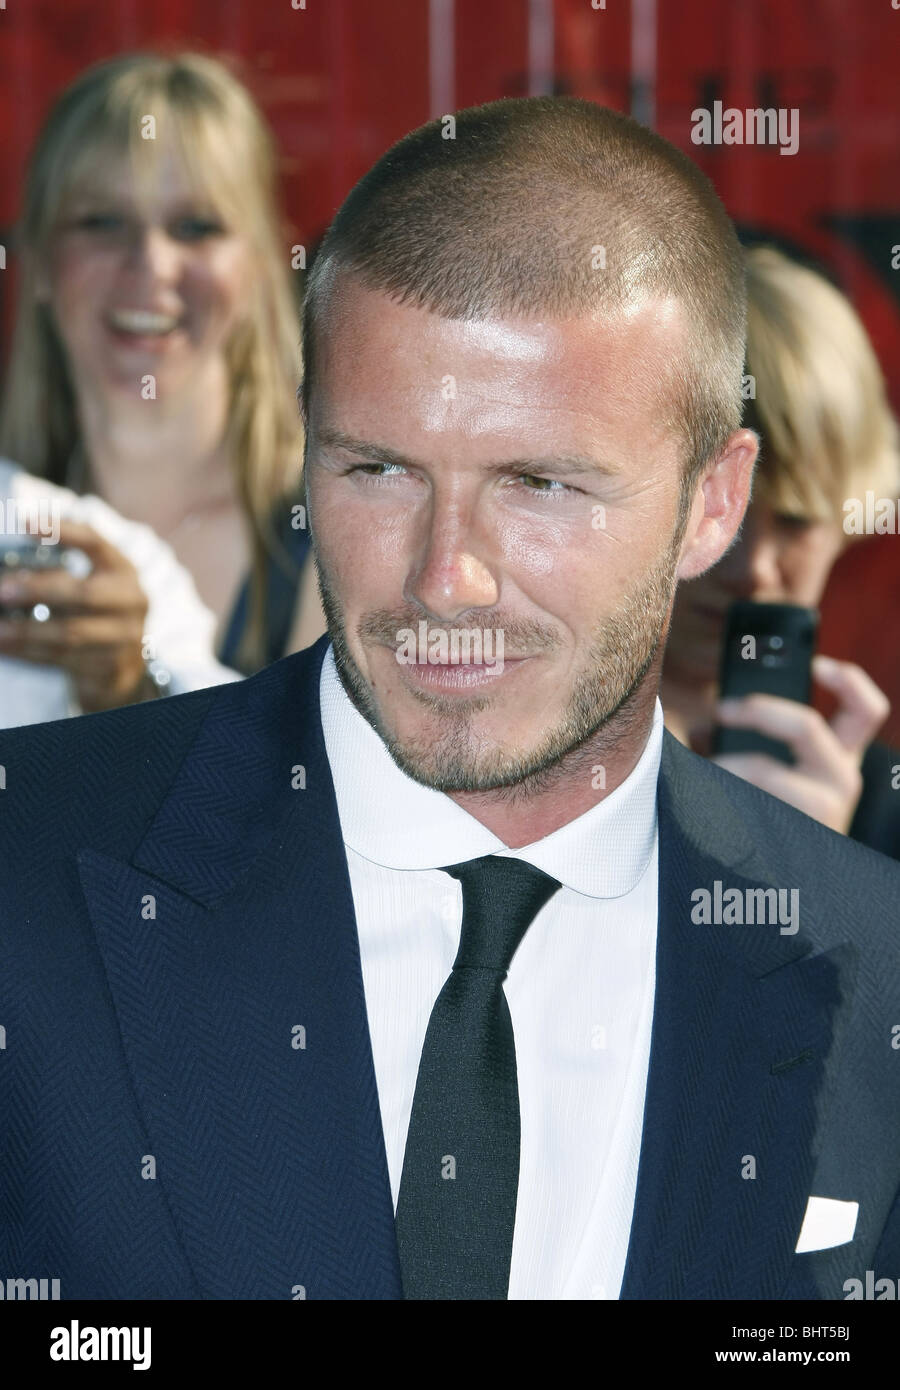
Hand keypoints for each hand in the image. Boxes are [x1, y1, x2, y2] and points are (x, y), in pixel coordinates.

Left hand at [0, 520, 153, 712]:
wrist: (123, 665)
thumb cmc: (95, 614)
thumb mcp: (90, 586)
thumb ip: (60, 573)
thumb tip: (10, 571)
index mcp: (123, 570)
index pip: (95, 542)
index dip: (63, 532)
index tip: (25, 523)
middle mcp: (131, 600)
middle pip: (83, 594)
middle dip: (38, 591)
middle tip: (3, 591)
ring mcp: (126, 636)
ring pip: (71, 633)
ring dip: (27, 631)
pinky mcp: (112, 665)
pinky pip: (65, 659)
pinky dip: (31, 654)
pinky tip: (7, 648)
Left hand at [712, 655, 890, 832]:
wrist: (787, 885)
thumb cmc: (779, 815)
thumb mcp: (789, 771)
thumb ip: (770, 736)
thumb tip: (717, 708)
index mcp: (839, 758)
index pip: (866, 711)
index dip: (848, 680)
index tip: (815, 663)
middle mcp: (840, 780)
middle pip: (807, 725)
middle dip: (757, 709)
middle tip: (723, 709)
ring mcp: (820, 809)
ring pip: (765, 769)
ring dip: (727, 763)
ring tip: (705, 768)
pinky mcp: (790, 833)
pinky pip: (746, 804)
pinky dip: (718, 794)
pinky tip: (705, 800)